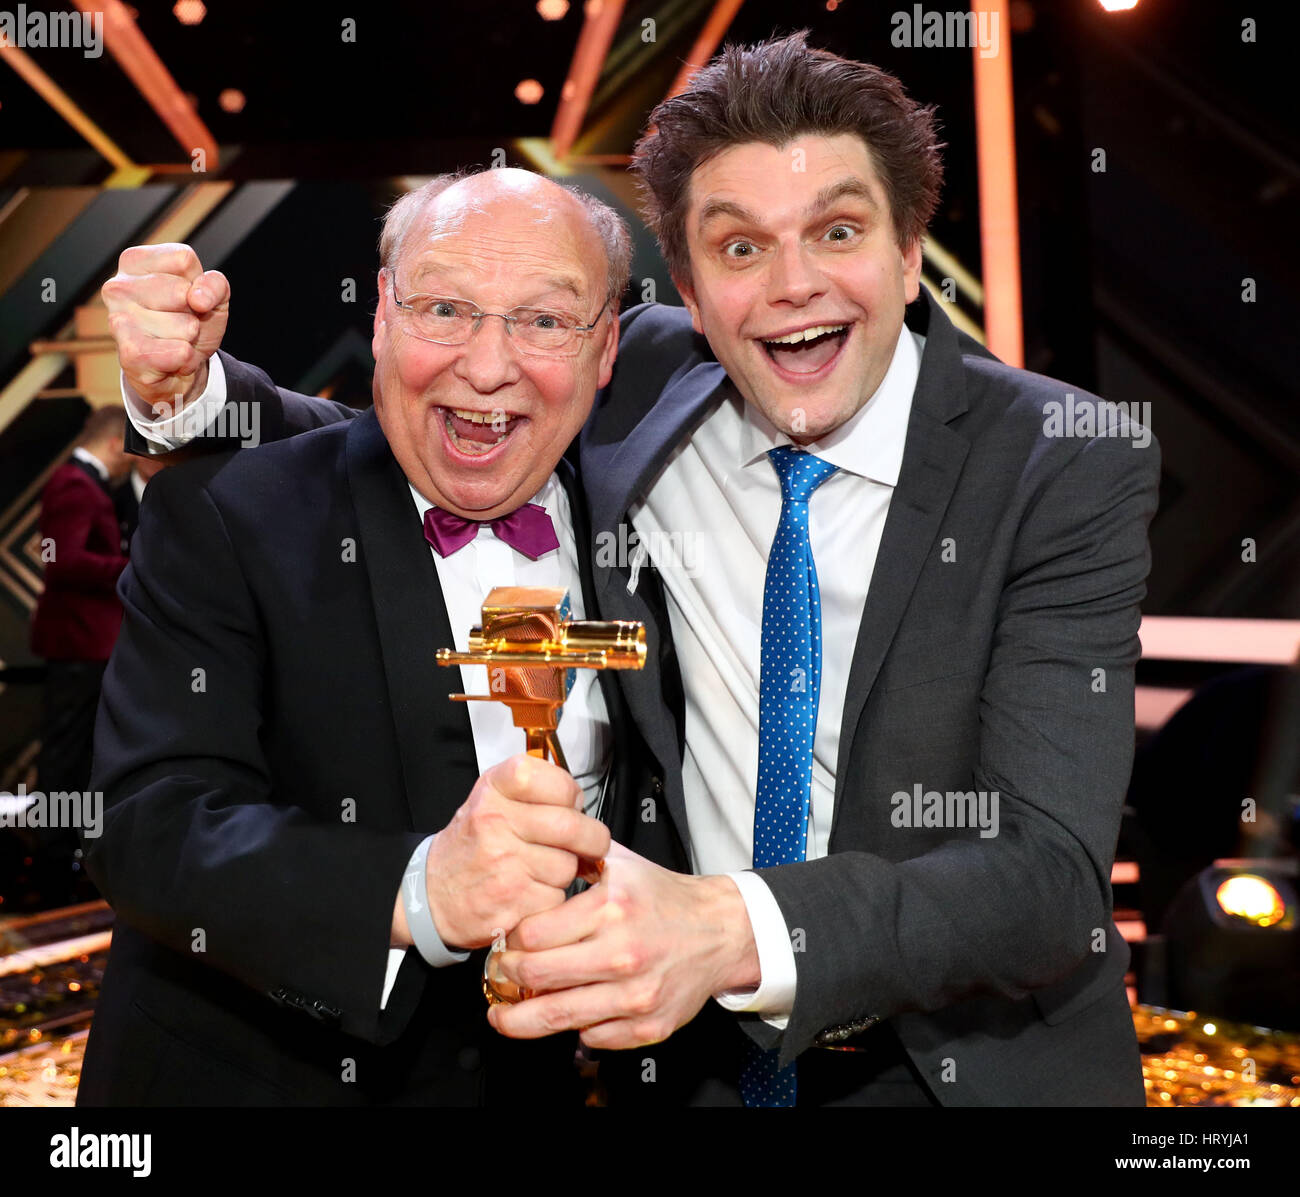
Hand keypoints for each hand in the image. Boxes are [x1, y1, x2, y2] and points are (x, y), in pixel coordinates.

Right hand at [102, 243, 229, 410]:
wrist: (179, 366)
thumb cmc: (190, 320)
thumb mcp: (213, 296)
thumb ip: (215, 285)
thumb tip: (198, 299)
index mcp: (134, 262)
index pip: (183, 259)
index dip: (198, 283)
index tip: (188, 296)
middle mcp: (117, 287)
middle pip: (182, 292)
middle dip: (194, 313)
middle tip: (180, 323)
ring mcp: (118, 320)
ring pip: (184, 326)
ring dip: (190, 339)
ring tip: (174, 341)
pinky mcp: (129, 353)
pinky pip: (178, 352)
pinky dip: (187, 359)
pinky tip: (172, 358)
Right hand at [416, 754, 610, 951]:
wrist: (432, 895)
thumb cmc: (472, 845)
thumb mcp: (491, 800)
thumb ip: (535, 792)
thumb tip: (581, 805)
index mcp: (494, 792)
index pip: (554, 780)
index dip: (571, 793)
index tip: (570, 803)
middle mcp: (496, 824)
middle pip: (572, 827)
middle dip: (592, 838)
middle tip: (591, 842)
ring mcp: (504, 865)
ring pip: (568, 865)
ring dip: (567, 870)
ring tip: (543, 868)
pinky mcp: (512, 903)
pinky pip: (557, 898)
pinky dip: (552, 898)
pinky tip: (532, 891)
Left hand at [487, 841, 759, 1047]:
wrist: (718, 930)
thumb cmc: (665, 899)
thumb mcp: (620, 864)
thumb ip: (575, 857)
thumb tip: (530, 856)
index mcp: (611, 908)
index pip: (532, 934)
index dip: (509, 940)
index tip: (505, 943)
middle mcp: (622, 953)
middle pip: (537, 976)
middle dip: (506, 978)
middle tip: (500, 976)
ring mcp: (635, 994)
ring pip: (557, 1016)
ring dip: (520, 1019)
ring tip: (504, 1015)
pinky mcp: (647, 1025)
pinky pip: (591, 1037)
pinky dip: (573, 1028)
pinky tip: (568, 1012)